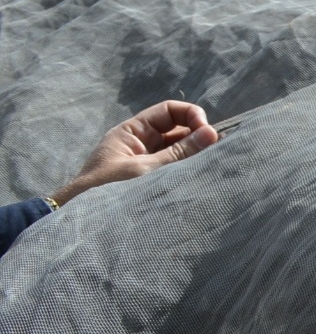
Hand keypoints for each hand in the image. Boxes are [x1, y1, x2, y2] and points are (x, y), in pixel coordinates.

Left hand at [50, 101, 218, 205]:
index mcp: (132, 132)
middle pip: (177, 130)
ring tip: (211, 164)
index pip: (169, 112)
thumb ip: (180, 152)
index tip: (207, 132)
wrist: (83, 222)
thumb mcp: (146, 169)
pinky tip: (200, 175)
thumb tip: (212, 133)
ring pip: (178, 150)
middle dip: (197, 137)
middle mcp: (140, 143)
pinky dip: (188, 169)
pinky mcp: (152, 180)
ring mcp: (146, 162)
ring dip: (195, 154)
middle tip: (215, 150)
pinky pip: (174, 167)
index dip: (191, 116)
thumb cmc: (108, 190)